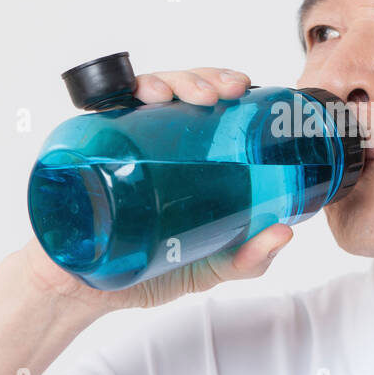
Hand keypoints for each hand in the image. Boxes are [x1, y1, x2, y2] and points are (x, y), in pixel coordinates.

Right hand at [18, 65, 292, 316]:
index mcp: (188, 157)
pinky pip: (103, 107)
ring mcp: (121, 141)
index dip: (227, 87)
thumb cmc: (149, 271)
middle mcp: (155, 141)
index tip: (246, 89)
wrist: (87, 295)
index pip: (209, 106)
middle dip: (206, 78)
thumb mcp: (210, 267)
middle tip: (226, 92)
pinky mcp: (90, 148)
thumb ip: (248, 258)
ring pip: (146, 89)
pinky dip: (124, 91)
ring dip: (173, 80)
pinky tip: (145, 96)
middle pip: (182, 90)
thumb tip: (285, 233)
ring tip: (192, 96)